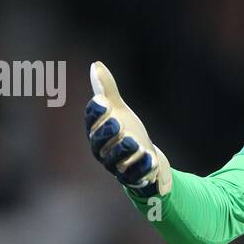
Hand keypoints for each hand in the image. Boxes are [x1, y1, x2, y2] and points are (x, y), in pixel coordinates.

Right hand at [84, 61, 171, 197]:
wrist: (146, 160)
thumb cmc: (127, 132)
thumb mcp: (119, 110)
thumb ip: (107, 91)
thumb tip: (95, 65)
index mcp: (96, 132)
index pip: (91, 122)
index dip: (96, 113)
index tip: (104, 101)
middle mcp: (102, 151)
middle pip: (100, 143)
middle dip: (108, 132)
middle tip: (118, 122)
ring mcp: (117, 167)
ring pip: (116, 161)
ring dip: (125, 151)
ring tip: (135, 142)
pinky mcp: (133, 178)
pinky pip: (135, 176)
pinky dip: (143, 168)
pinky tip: (151, 158)